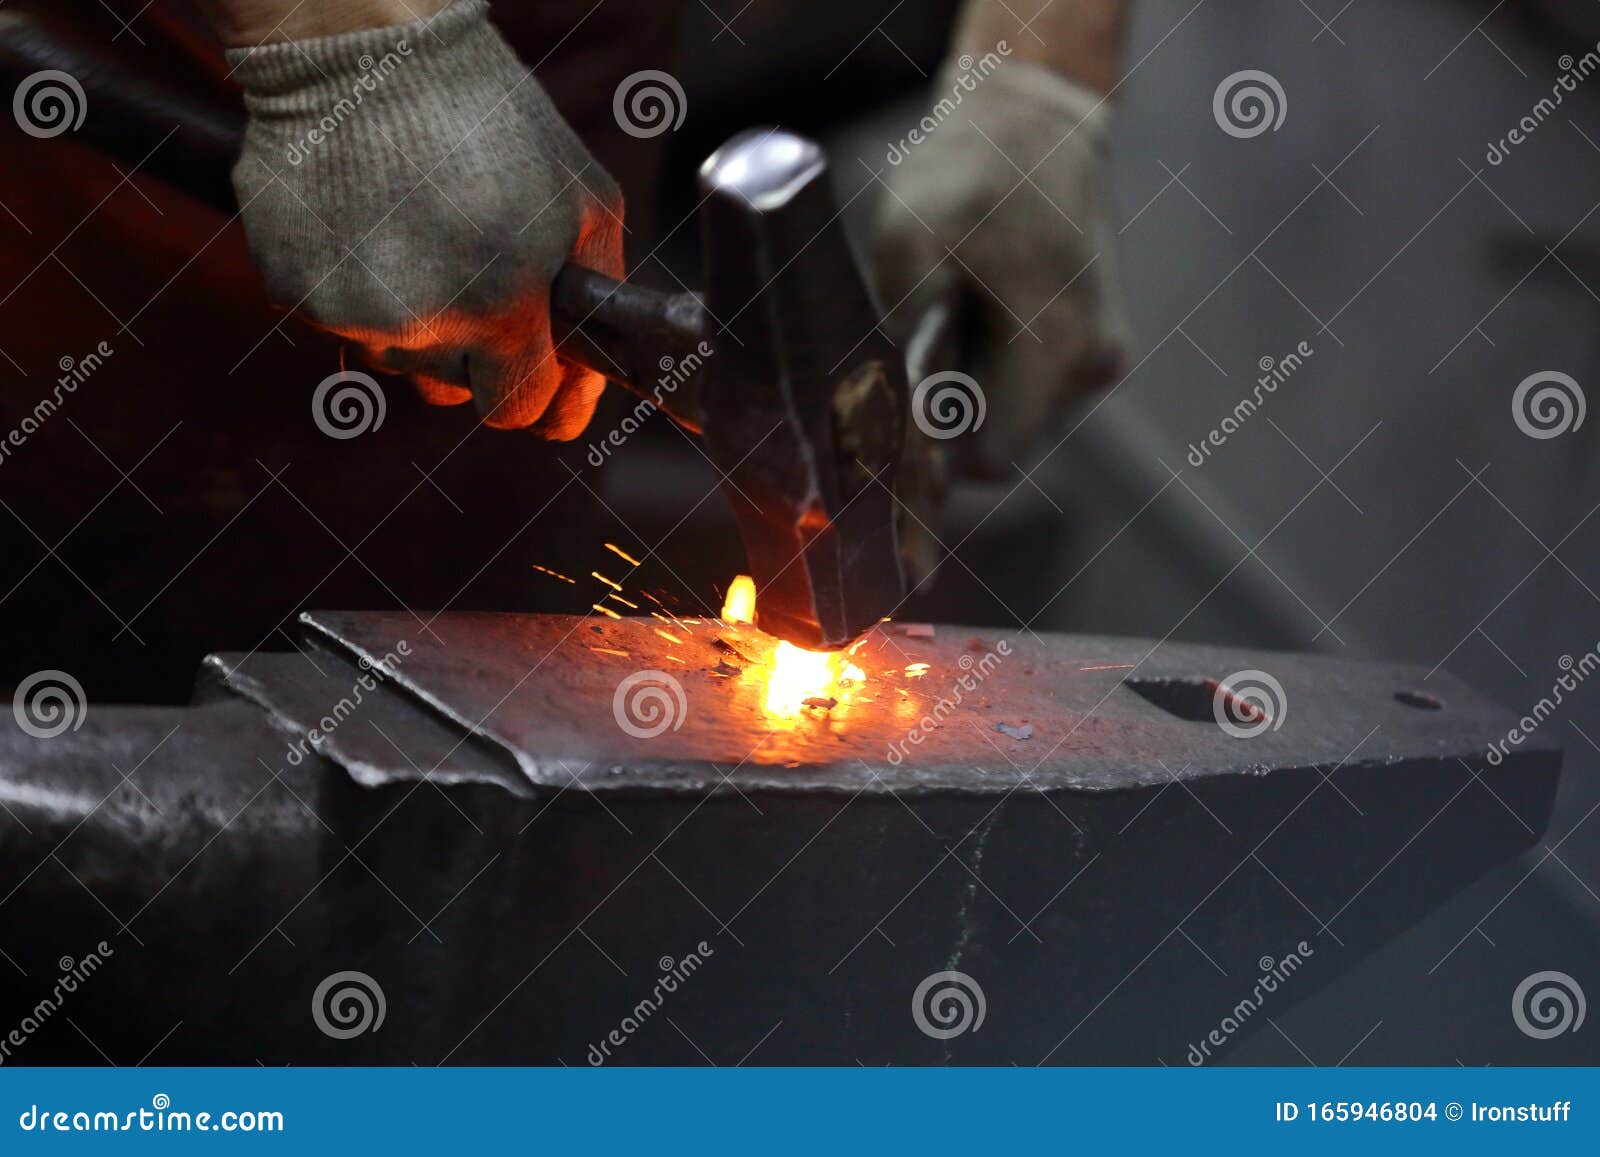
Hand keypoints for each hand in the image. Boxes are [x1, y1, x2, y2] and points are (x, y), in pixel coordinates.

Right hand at [227, 0, 622, 435]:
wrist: (365, 48)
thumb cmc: (487, 115)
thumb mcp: (584, 198)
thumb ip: (599, 291)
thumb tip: (594, 362)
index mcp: (503, 307)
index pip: (518, 410)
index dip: (536, 391)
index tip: (538, 372)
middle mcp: (424, 325)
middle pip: (455, 392)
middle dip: (477, 355)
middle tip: (477, 278)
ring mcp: (352, 312)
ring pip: (398, 361)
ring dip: (418, 323)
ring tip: (424, 239)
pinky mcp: (294, 290)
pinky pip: (344, 322)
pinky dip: (361, 290)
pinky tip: (374, 227)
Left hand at [874, 57, 1130, 473]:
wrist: (1035, 122)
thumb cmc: (967, 176)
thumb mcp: (906, 245)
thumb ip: (904, 341)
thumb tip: (900, 417)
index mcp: (1053, 348)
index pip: (991, 462)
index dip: (940, 454)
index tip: (906, 414)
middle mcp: (1093, 363)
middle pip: (1006, 441)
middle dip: (960, 414)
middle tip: (926, 346)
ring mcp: (1105, 353)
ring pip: (1023, 413)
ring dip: (982, 383)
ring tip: (961, 313)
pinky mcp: (1103, 339)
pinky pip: (1040, 382)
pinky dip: (1006, 362)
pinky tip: (988, 309)